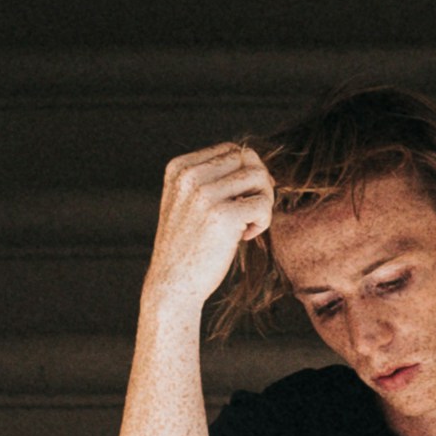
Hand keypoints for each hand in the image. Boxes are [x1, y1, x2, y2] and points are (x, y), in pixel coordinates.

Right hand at [144, 137, 278, 314]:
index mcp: (179, 167)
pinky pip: (263, 203)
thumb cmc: (188, 245)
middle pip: (248, 159)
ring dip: (263, 201)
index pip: (231, 150)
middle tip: (249, 212)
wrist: (172, 285)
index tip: (242, 198)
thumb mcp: (188, 202)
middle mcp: (189, 175)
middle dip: (258, 184)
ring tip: (247, 224)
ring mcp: (204, 194)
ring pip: (260, 177)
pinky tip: (244, 237)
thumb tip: (259, 164)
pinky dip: (262, 222)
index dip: (246, 171)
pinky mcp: (223, 215)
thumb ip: (212, 179)